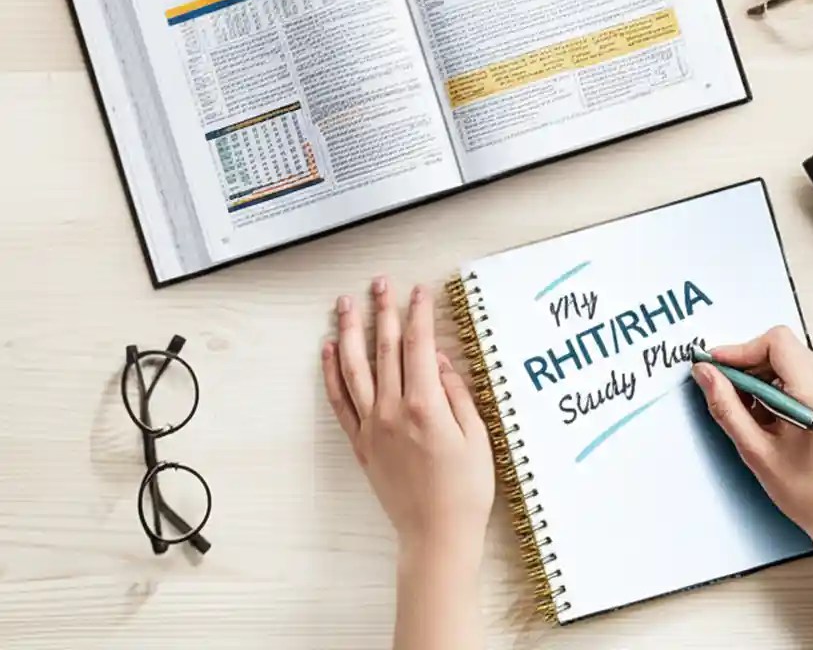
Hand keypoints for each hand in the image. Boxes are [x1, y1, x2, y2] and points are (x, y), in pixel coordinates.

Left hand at [321, 277, 493, 565]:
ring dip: (350, 332)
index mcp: (426, 407)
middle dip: (383, 312)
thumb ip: (456, 393)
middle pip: (384, 350)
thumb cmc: (465, 490)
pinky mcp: (361, 445)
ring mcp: (372, 428)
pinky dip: (332, 373)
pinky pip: (340, 401)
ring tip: (345, 304)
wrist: (437, 534)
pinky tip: (329, 350)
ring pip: (355, 369)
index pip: (418, 347)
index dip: (418, 315)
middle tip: (381, 283)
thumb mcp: (477, 437)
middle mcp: (392, 412)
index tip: (419, 292)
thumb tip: (437, 360)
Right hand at [692, 326, 812, 546]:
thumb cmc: (804, 491)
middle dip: (750, 364)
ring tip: (752, 410)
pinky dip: (782, 382)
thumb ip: (726, 406)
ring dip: (765, 374)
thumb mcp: (756, 450)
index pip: (776, 342)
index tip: (715, 368)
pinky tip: (772, 413)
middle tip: (728, 392)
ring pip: (793, 357)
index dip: (740, 350)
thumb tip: (704, 373)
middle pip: (784, 347)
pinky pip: (806, 371)